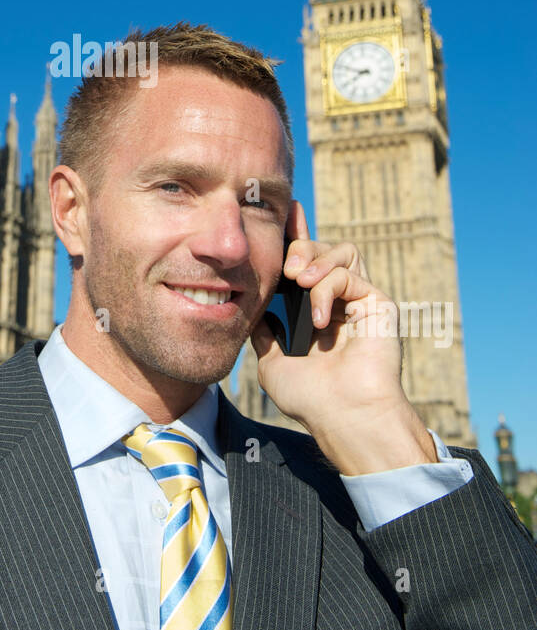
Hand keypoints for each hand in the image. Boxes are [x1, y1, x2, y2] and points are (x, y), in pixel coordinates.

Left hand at [250, 200, 437, 474]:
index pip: (304, 262)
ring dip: (315, 259)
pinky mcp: (378, 303)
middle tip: (286, 270)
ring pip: (343, 250)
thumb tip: (250, 305)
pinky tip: (318, 319)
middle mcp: (340, 300)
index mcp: (314, 309)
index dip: (295, 236)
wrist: (342, 417)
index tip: (284, 212)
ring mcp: (360, 300)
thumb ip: (264, 329)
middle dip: (301, 246)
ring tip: (297, 282)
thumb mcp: (271, 359)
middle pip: (323, 248)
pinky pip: (350, 274)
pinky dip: (328, 289)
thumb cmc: (310, 397)